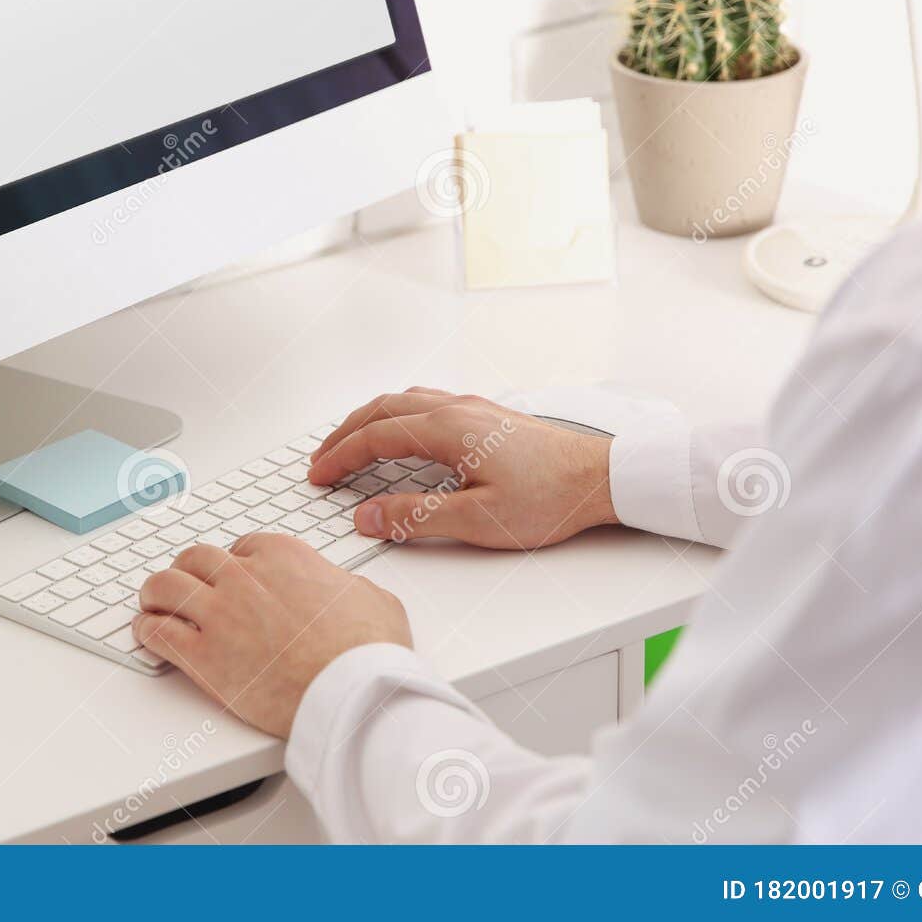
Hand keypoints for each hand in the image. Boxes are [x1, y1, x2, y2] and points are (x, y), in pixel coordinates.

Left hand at [134, 534, 411, 736]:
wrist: (352, 692)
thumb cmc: (368, 651)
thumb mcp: (372, 598)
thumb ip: (346, 586)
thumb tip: (346, 592)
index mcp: (284, 555)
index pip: (242, 546)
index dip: (235, 563)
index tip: (232, 577)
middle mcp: (245, 577)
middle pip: (196, 558)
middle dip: (189, 571)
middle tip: (187, 585)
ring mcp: (219, 614)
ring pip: (166, 586)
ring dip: (157, 593)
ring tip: (154, 602)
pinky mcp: (202, 656)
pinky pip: (157, 631)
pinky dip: (148, 630)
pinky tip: (149, 633)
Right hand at [309, 387, 615, 548]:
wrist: (603, 478)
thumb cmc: (551, 499)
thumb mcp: (478, 521)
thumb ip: (415, 517)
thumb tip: (367, 516)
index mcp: (448, 430)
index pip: (375, 437)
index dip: (340, 457)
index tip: (318, 476)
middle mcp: (457, 408)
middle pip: (382, 409)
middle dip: (345, 433)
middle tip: (321, 459)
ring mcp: (474, 407)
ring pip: (405, 400)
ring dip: (370, 418)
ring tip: (351, 442)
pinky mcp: (489, 415)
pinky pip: (427, 401)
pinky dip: (398, 414)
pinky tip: (404, 430)